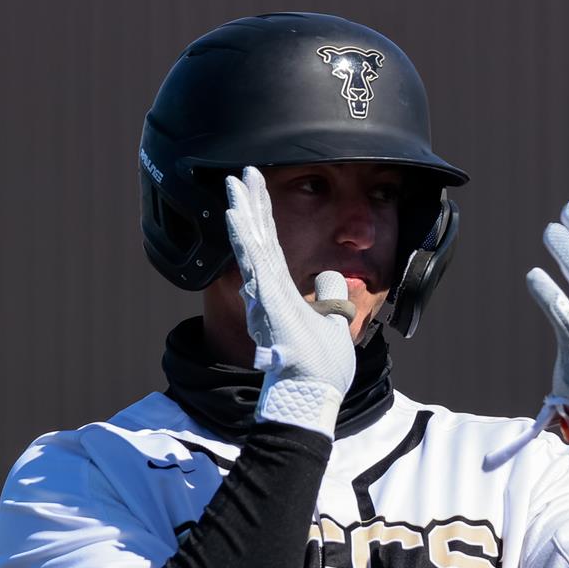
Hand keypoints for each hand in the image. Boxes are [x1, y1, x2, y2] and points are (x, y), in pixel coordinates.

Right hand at [222, 166, 357, 437]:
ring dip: (243, 212)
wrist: (311, 395)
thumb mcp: (334, 321)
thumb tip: (332, 273)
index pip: (272, 245)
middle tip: (242, 172)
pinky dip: (244, 238)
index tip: (258, 187)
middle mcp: (269, 291)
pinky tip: (236, 214)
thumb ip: (332, 294)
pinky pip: (254, 264)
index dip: (264, 216)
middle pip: (258, 238)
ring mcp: (265, 296)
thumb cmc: (318, 368)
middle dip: (251, 203)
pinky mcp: (266, 304)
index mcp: (283, 292)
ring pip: (251, 245)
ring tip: (234, 183)